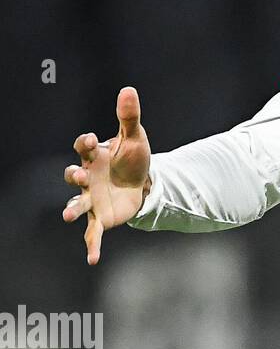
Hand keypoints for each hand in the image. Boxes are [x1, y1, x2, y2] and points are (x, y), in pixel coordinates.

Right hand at [62, 87, 151, 264]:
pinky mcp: (101, 217)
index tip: (93, 138)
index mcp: (95, 156)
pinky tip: (92, 259)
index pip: (84, 146)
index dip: (86, 142)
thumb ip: (129, 116)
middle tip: (80, 175)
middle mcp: (88, 177)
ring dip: (72, 208)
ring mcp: (92, 198)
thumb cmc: (132, 158)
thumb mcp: (135, 137)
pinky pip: (93, 233)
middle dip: (75, 176)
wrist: (141, 182)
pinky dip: (92, 246)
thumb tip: (128, 89)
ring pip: (77, 203)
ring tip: (68, 215)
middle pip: (74, 176)